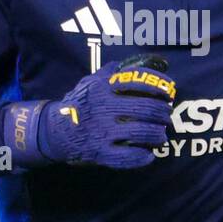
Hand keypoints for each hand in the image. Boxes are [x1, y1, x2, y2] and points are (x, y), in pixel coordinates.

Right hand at [2, 55, 174, 168]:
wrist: (54, 130)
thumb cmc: (77, 104)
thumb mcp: (89, 82)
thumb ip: (109, 73)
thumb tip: (131, 64)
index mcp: (103, 88)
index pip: (139, 81)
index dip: (159, 86)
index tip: (168, 92)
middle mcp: (105, 108)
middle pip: (145, 107)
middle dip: (163, 112)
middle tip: (168, 116)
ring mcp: (103, 131)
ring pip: (141, 131)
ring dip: (157, 134)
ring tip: (161, 135)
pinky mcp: (100, 152)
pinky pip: (127, 156)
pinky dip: (142, 157)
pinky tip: (149, 155)